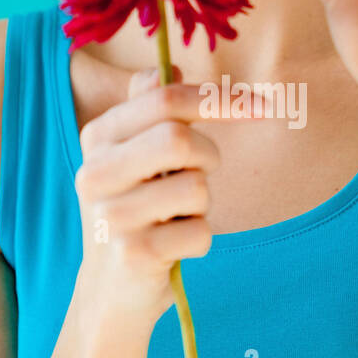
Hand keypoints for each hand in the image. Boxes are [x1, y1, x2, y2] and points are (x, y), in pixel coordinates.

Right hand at [75, 65, 219, 323]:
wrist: (111, 293)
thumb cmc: (135, 215)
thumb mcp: (131, 159)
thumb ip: (147, 110)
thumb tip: (169, 64)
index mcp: (97, 137)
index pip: (164, 98)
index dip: (220, 98)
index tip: (262, 105)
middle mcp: (95, 172)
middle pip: (178, 138)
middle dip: (207, 156)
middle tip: (200, 175)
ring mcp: (111, 216)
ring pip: (195, 188)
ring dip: (201, 205)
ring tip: (175, 218)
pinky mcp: (133, 255)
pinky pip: (199, 233)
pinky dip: (200, 241)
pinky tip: (173, 249)